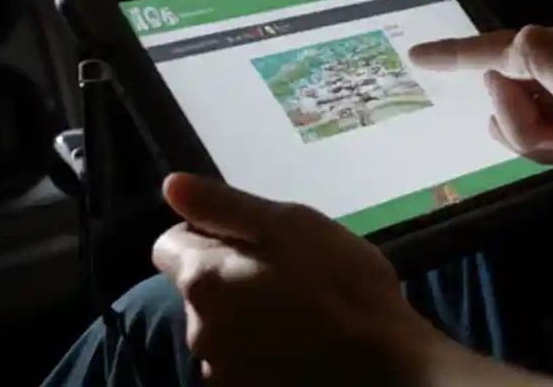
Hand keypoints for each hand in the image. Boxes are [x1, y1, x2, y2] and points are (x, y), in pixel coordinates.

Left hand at [151, 173, 436, 385]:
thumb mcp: (291, 225)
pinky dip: (259, 356)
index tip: (253, 241)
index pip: (169, 245)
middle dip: (230, 280)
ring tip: (297, 315)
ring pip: (220, 330)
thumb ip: (225, 206)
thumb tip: (172, 185)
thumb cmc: (343, 283)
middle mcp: (197, 329)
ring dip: (244, 320)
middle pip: (197, 291)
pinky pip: (239, 365)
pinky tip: (297, 348)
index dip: (207, 234)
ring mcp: (218, 371)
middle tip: (286, 275)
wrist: (383, 362)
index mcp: (202, 279)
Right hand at [409, 19, 552, 212]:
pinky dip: (537, 147)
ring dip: (531, 137)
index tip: (419, 54)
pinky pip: (520, 132)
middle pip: (503, 85)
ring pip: (507, 114)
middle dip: (522, 117)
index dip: (459, 53)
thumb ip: (544, 59)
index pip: (505, 45)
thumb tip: (509, 46)